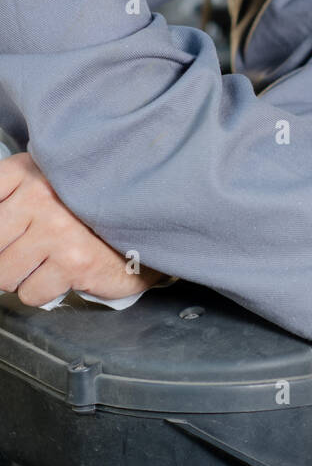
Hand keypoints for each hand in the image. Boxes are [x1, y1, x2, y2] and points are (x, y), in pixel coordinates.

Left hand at [0, 152, 162, 306]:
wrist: (143, 223)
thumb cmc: (86, 207)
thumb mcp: (40, 183)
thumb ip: (7, 196)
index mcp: (28, 172)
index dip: (1, 232)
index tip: (12, 235)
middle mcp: (40, 196)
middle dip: (5, 257)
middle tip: (27, 251)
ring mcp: (57, 230)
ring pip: (4, 275)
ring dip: (21, 277)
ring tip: (45, 263)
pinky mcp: (74, 262)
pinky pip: (31, 293)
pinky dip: (43, 292)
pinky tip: (61, 274)